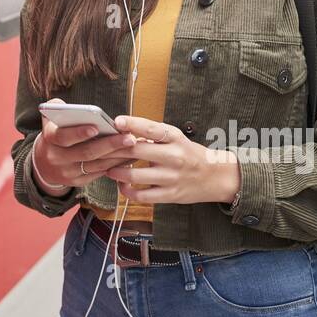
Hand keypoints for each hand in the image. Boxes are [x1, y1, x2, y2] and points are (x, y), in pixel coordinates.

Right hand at [32, 98, 138, 193]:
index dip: (79, 133)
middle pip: (86, 152)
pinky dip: (115, 164)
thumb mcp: (50, 118)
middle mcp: (56, 157)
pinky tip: (128, 156)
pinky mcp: (77, 182)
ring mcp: (67, 172)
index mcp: (49, 138)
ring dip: (117, 155)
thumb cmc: (55, 132)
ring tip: (134, 145)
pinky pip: (99, 173)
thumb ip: (59, 107)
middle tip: (129, 137)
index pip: (63, 136)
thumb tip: (79, 108)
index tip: (96, 127)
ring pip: (96, 164)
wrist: (44, 163)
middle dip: (110, 144)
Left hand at [101, 115, 240, 205]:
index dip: (132, 124)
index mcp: (175, 138)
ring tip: (108, 168)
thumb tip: (123, 129)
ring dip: (116, 172)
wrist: (215, 177)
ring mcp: (172, 177)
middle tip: (101, 149)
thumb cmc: (189, 154)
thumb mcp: (175, 138)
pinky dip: (127, 191)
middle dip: (115, 150)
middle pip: (137, 152)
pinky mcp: (170, 195)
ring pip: (135, 175)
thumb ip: (153, 135)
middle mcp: (174, 157)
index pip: (151, 129)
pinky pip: (142, 195)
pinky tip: (121, 186)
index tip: (116, 121)